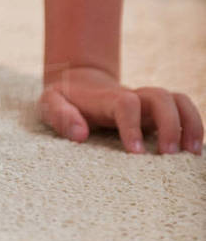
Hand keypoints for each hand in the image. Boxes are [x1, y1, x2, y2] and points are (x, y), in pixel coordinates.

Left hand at [38, 65, 202, 154]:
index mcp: (107, 98)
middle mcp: (133, 98)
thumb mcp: (50, 104)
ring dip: (191, 123)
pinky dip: (194, 128)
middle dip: (170, 123)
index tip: (136, 153)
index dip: (132, 125)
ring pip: (178, 100)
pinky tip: (194, 153)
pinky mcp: (157, 116)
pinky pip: (184, 113)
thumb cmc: (64, 100)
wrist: (78, 84)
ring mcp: (147, 105)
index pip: (126, 103)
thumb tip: (80, 133)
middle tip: (169, 155)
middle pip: (161, 96)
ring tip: (193, 153)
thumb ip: (60, 115)